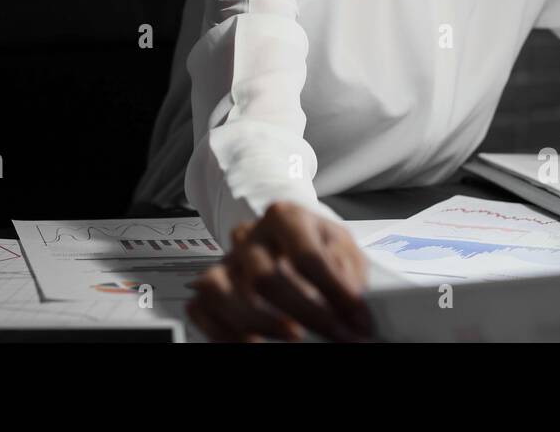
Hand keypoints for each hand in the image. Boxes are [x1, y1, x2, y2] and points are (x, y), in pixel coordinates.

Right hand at [185, 201, 372, 341]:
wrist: (288, 240)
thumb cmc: (316, 243)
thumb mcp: (341, 245)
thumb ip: (348, 271)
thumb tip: (353, 307)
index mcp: (284, 217)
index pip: (307, 257)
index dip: (335, 292)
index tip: (357, 319)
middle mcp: (250, 237)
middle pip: (265, 278)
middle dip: (304, 313)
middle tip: (335, 334)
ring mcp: (226, 261)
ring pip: (222, 293)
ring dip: (260, 324)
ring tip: (294, 338)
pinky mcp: (210, 286)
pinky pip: (201, 309)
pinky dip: (223, 333)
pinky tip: (254, 342)